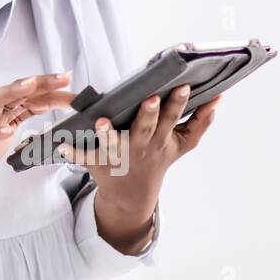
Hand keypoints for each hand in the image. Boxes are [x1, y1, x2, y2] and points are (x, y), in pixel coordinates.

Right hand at [0, 72, 76, 204]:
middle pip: (15, 91)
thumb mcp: (9, 128)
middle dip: (40, 82)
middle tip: (64, 77)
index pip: (28, 93)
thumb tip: (54, 101)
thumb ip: (25, 112)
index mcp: (2, 109)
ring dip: (12, 92)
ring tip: (31, 85)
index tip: (69, 80)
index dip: (50, 86)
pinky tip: (7, 130)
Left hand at [55, 83, 222, 210]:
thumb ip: (201, 121)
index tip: (182, 86)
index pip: (171, 118)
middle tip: (150, 98)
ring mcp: (119, 156)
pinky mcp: (99, 164)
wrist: (133, 194)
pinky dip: (72, 154)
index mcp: (161, 139)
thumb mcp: (182, 143)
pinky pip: (84, 159)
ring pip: (114, 144)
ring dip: (108, 135)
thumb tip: (219, 98)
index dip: (177, 103)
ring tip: (101, 122)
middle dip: (148, 114)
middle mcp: (141, 146)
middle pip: (145, 128)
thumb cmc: (158, 158)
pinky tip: (61, 147)